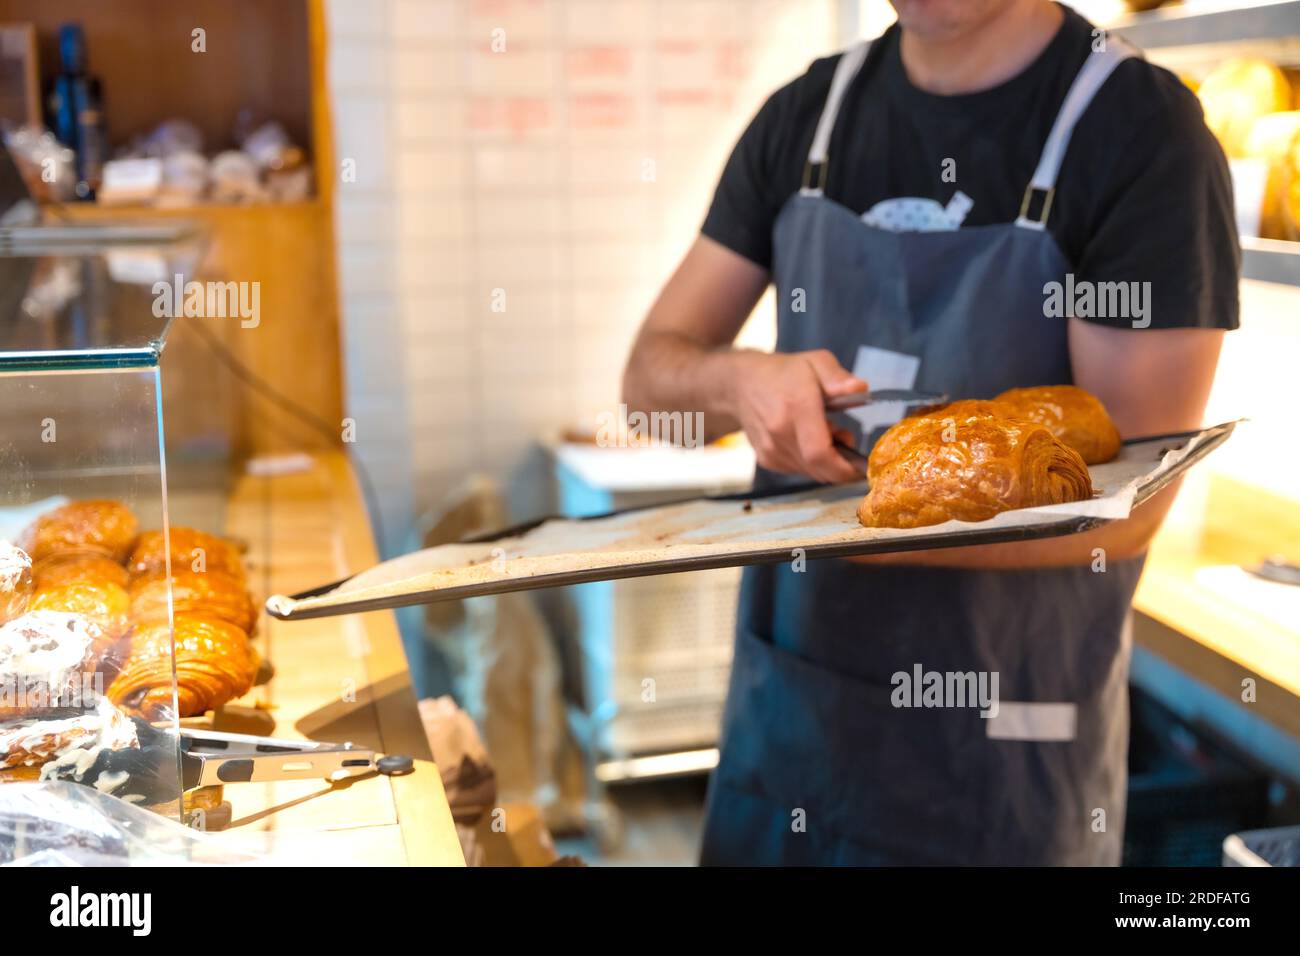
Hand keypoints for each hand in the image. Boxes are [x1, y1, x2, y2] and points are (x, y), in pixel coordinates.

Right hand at [721, 349, 867, 482]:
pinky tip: (808, 439)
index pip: (819, 453)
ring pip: (811, 472)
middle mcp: (780, 433)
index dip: (844, 467)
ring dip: (826, 462)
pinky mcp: (767, 460)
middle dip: (841, 464)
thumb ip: (838, 377)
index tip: (861, 464)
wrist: (741, 385)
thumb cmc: (784, 373)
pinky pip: (799, 470)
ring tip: (825, 433)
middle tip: (845, 438)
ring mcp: (770, 450)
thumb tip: (859, 389)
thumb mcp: (816, 362)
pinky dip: (811, 462)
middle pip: (818, 468)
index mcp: (796, 407)